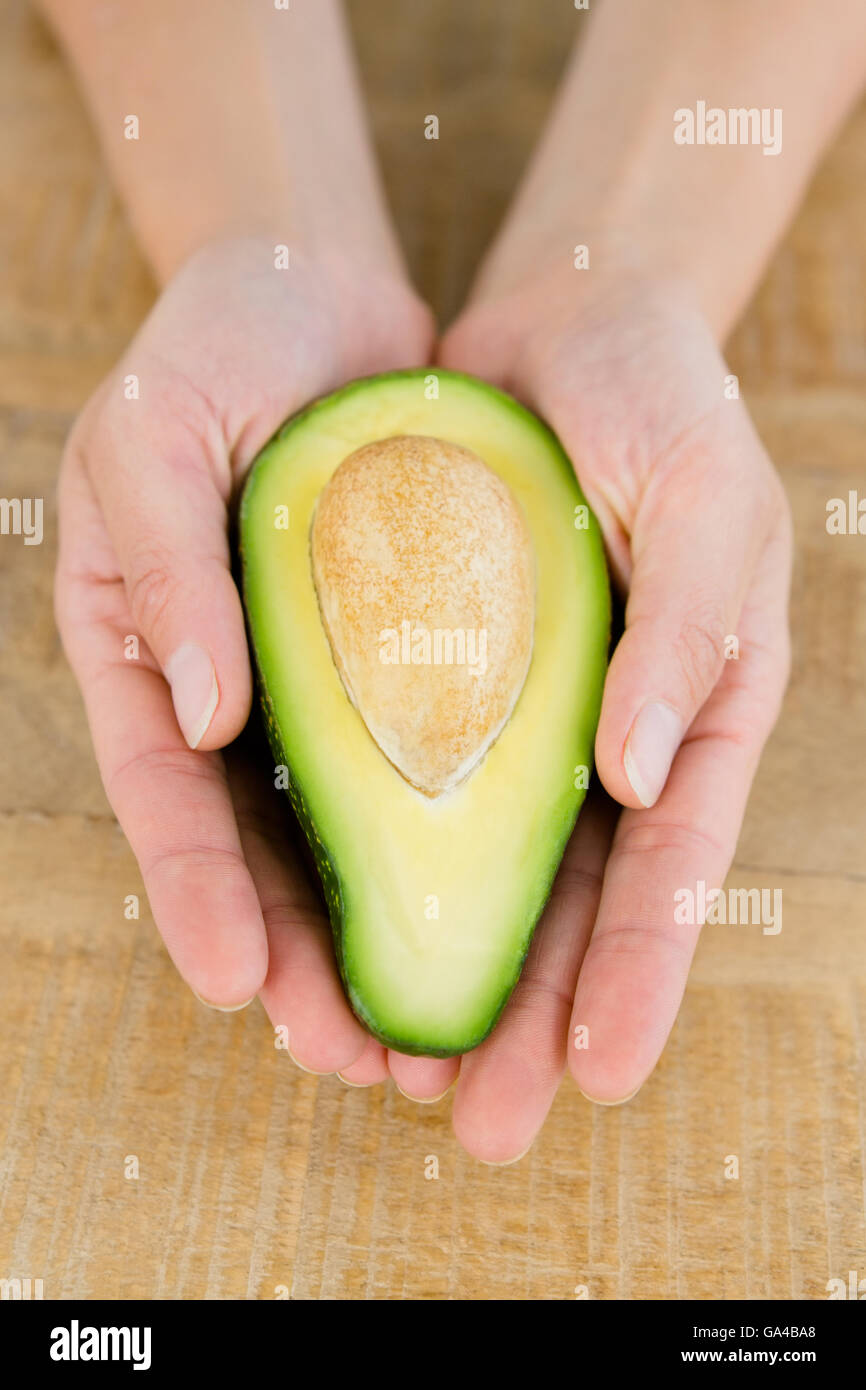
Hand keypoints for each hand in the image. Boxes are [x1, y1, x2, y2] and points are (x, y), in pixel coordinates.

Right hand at [55, 236, 431, 1081]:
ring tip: (426, 1026)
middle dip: (300, 954)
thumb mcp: (152, 438)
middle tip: (353, 1053)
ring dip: (381, 927)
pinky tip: (488, 905)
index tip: (234, 984)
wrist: (315, 290)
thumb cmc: (211, 352)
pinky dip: (448, 835)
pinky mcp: (399, 656)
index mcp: (142, 650)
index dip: (195, 892)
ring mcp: (315, 677)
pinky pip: (424, 757)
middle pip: (258, 845)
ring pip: (345, 829)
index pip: (162, 792)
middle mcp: (227, 683)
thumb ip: (167, 570)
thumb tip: (203, 711)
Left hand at [393, 273, 791, 1160]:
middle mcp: (603, 731)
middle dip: (530, 1013)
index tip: (601, 1073)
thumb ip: (692, 627)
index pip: (671, 862)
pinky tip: (332, 931)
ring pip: (475, 868)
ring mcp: (513, 713)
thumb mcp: (709, 496)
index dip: (639, 970)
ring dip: (442, 967)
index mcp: (693, 707)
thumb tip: (642, 772)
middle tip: (481, 1122)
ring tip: (394, 1067)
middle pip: (568, 898)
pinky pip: (399, 781)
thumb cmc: (657, 402)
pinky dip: (373, 860)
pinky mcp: (430, 679)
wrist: (558, 325)